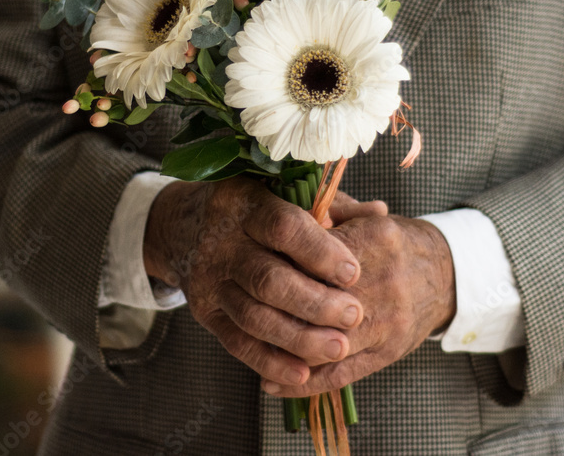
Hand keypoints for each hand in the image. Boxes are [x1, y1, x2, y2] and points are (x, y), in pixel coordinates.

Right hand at [143, 178, 386, 386]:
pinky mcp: (205, 312)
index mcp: (245, 203)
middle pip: (269, 279)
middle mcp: (223, 242)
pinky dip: (270, 362)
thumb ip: (330, 205)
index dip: (320, 252)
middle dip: (315, 302)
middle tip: (354, 315)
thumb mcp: (282, 190)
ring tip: (339, 348)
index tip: (354, 271)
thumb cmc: (251, 208)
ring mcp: (210, 280)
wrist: (184, 227)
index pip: (284, 228)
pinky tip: (302, 373)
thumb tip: (379, 213)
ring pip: (255, 317)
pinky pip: (238, 343)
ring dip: (299, 338)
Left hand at [260, 213, 455, 397]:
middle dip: (275, 307)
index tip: (253, 264)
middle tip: (240, 308)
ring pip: (322, 343)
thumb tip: (287, 207)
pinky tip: (271, 384)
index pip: (314, 253)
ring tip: (247, 350)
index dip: (280, 262)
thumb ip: (330, 209)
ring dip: (280, 353)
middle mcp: (382, 282)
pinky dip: (301, 384)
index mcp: (375, 239)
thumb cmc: (395, 245)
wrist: (446, 275)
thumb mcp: (368, 217)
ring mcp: (386, 322)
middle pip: (315, 301)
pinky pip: (339, 375)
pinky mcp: (387, 353)